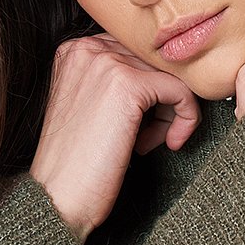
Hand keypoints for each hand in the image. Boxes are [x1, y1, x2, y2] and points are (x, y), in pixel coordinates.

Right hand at [28, 33, 202, 242]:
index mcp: (75, 50)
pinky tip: (170, 143)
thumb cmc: (76, 164)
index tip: (143, 124)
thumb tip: (161, 78)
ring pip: (169, 75)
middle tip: (149, 137)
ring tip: (150, 143)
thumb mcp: (92, 109)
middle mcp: (87, 48)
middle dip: (161, 101)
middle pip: (153, 61)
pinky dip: (186, 118)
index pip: (134, 52)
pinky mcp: (128, 85)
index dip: (148, 89)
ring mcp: (107, 63)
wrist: (58, 196)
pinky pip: (180, 90)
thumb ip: (115, 85)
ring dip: (171, 113)